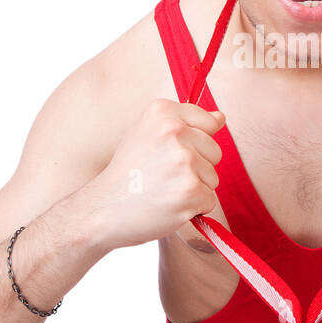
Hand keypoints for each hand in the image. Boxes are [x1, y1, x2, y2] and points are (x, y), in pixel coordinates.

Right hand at [80, 99, 224, 249]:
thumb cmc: (126, 175)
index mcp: (162, 112)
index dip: (195, 143)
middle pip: (215, 151)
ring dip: (193, 189)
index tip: (169, 154)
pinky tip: (167, 206)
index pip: (209, 122)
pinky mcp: (190, 190)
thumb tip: (220, 117)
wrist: (101, 210)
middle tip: (162, 176)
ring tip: (162, 191)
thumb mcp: (146, 135)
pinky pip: (209, 200)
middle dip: (197, 168)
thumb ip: (183, 124)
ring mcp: (183, 161)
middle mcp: (174, 131)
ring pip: (212, 178)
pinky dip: (193, 209)